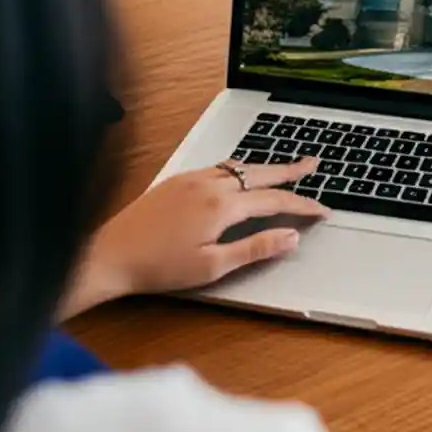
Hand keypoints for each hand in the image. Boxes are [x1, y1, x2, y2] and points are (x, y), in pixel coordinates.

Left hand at [61, 158, 328, 317]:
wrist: (109, 255)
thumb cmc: (159, 267)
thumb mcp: (213, 266)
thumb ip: (256, 248)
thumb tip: (291, 236)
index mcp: (222, 205)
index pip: (275, 200)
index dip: (302, 205)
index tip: (322, 210)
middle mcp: (209, 184)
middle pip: (261, 173)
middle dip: (291, 169)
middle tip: (314, 164)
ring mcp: (191, 178)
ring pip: (239, 167)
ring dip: (265, 168)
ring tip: (284, 169)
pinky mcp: (177, 180)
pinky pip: (218, 168)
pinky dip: (240, 170)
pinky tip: (241, 177)